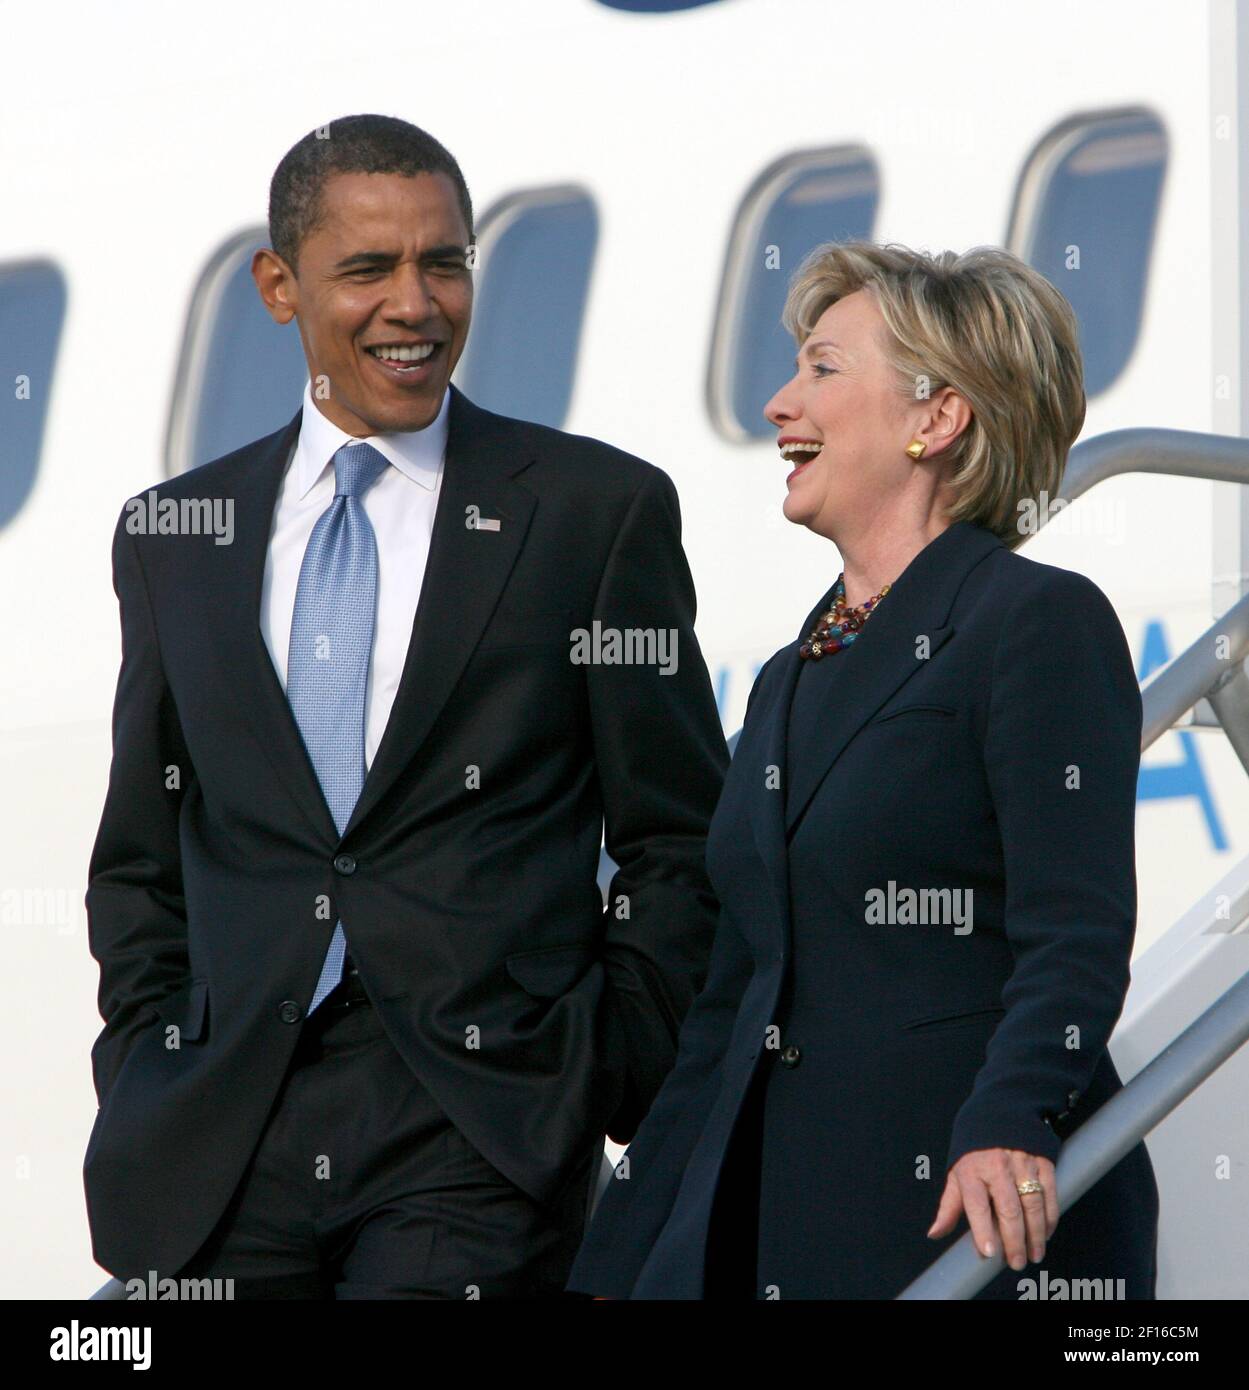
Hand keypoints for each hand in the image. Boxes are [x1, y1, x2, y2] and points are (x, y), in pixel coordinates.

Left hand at [927, 1147, 1057, 1270]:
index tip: (988, 1253)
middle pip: (1008, 1209)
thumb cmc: (975, 1153)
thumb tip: (934, 1233)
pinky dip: (1049, 1218)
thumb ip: (949, 1206)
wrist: (999, 1113)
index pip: (977, 1204)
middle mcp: (998, 1167)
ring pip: (1032, 1205)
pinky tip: (1045, 1234)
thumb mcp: (957, 1173)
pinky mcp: (1043, 1162)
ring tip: (1034, 1255)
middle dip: (1014, 1240)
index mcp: (972, 1170)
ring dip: (1035, 1234)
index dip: (982, 1229)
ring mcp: (1023, 1164)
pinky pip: (1049, 1195)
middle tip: (1016, 1263)